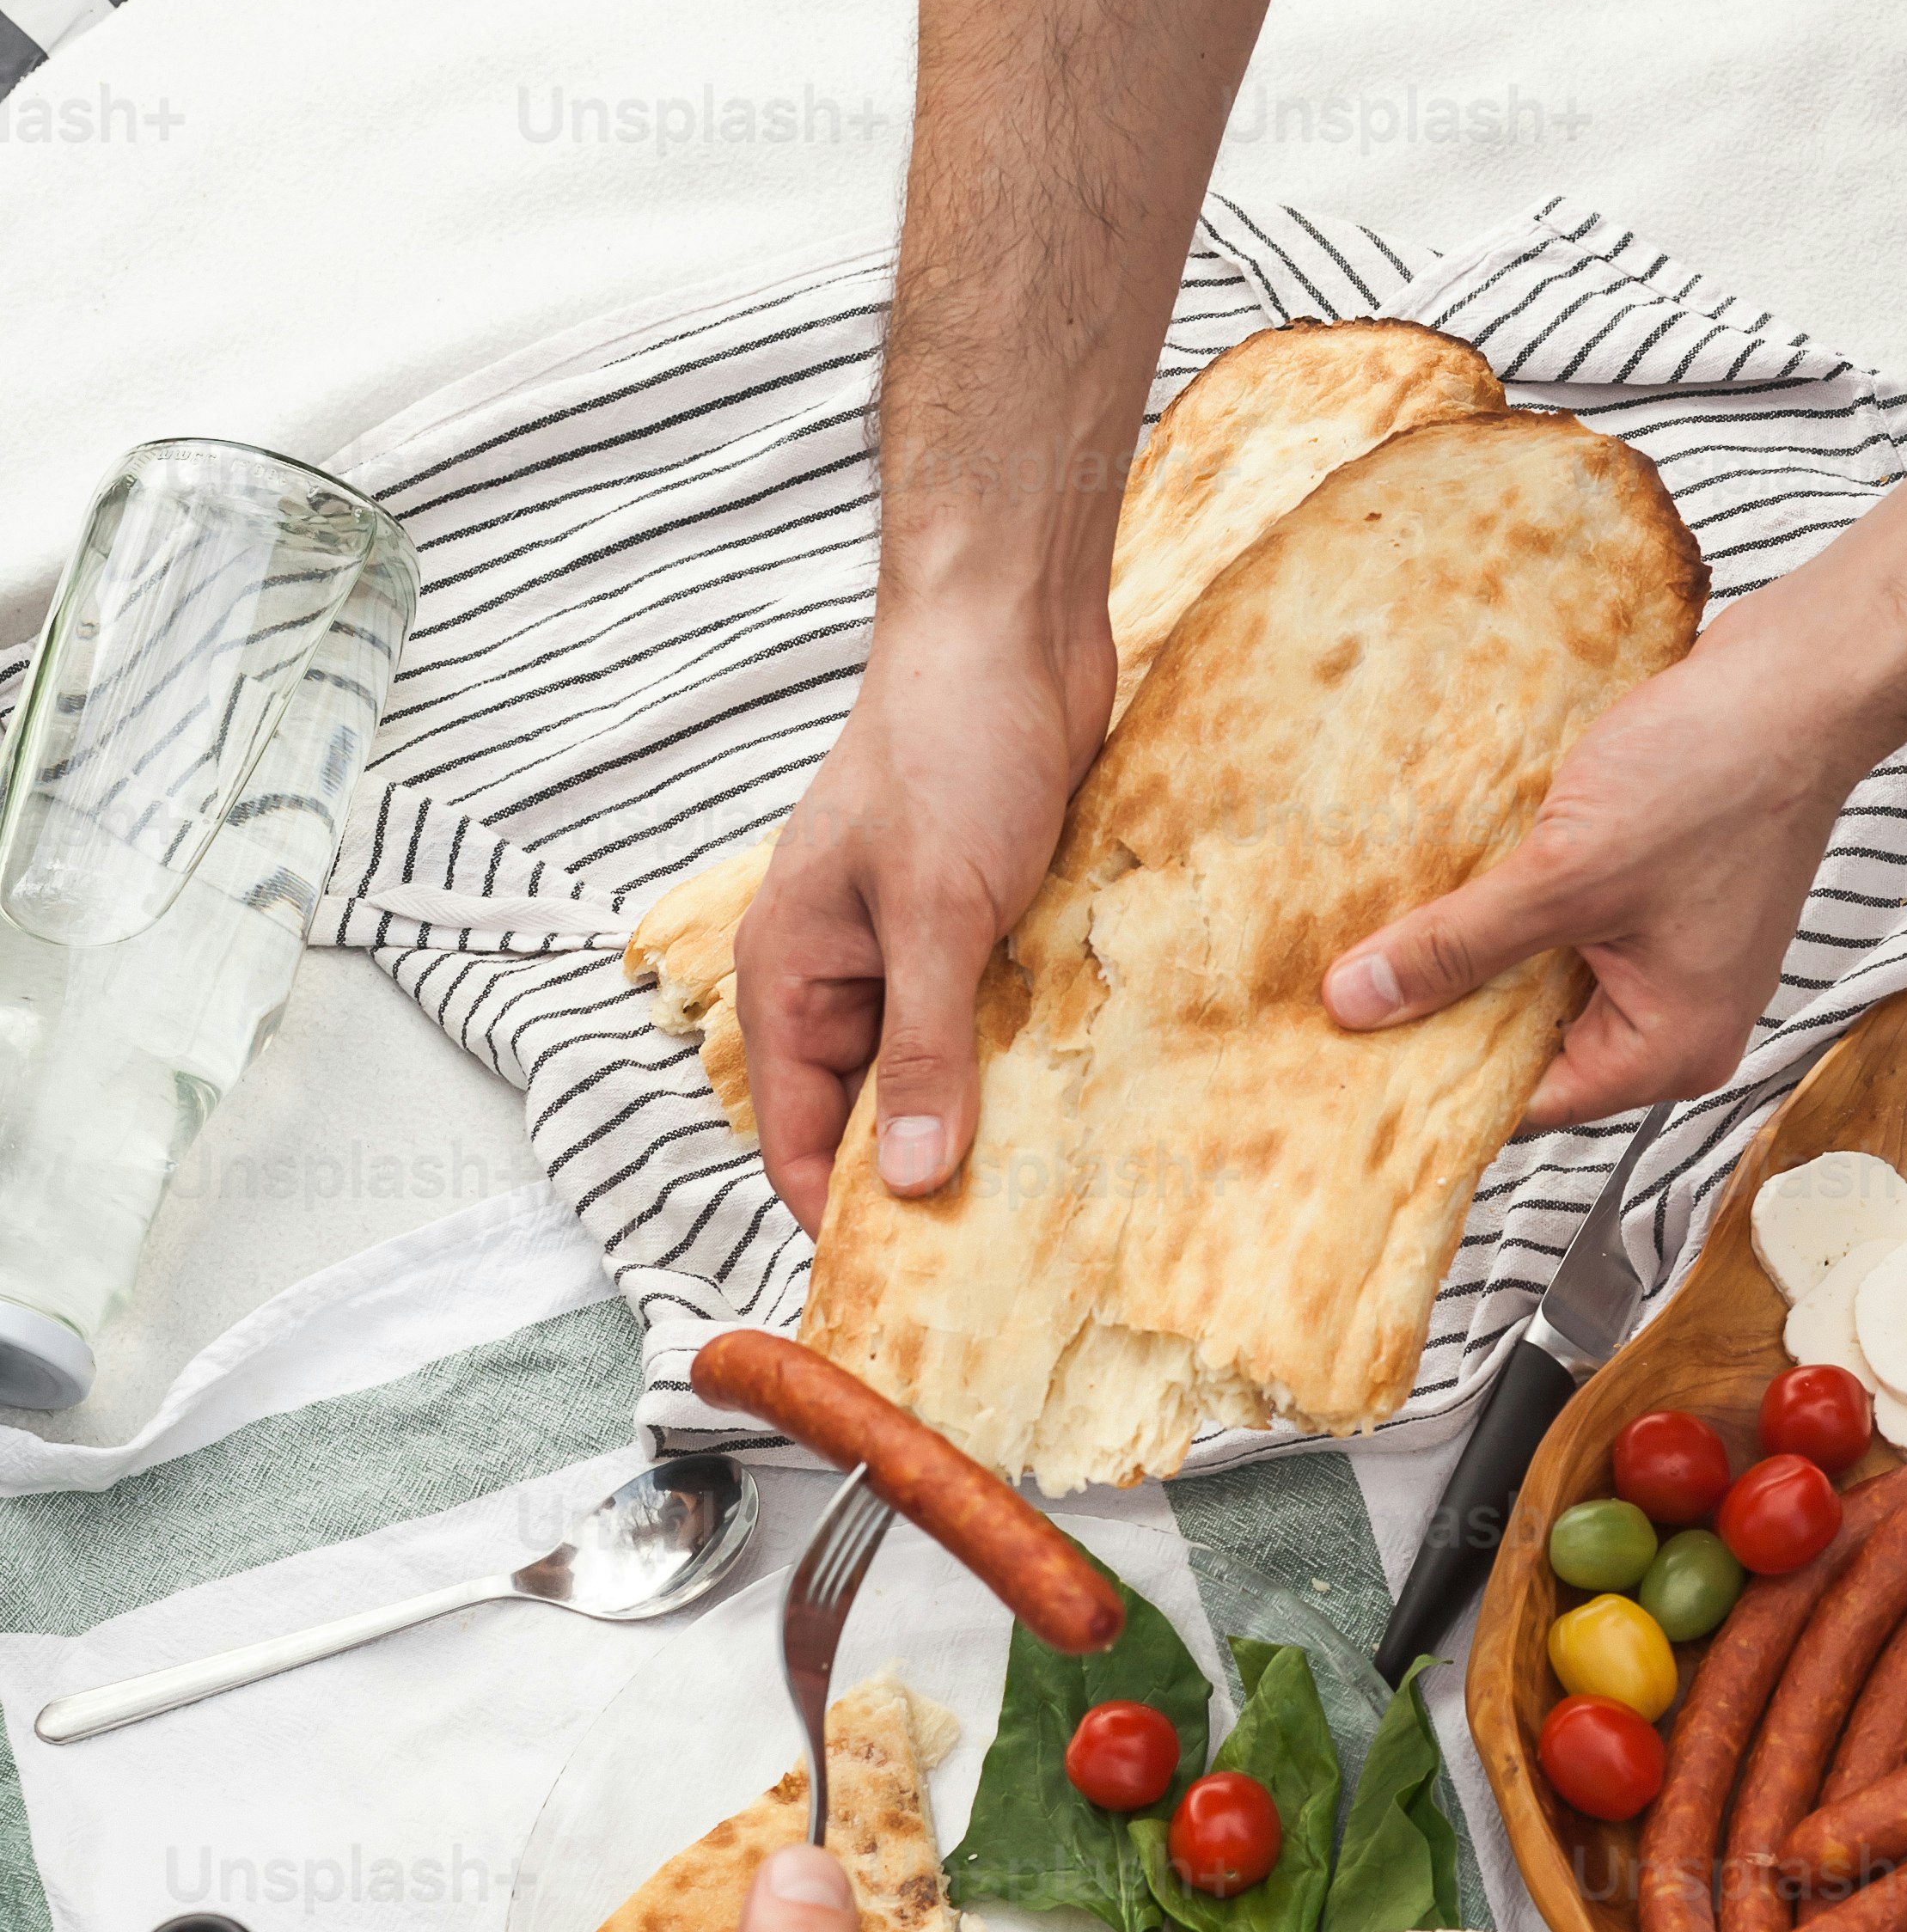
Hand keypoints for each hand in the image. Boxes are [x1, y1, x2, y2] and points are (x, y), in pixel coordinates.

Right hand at [735, 599, 1113, 1232]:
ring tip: (1056, 1209)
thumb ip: (921, 1048)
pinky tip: (1089, 1113)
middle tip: (1006, 1266)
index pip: (793, 1139)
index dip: (841, 1220)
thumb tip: (906, 1181)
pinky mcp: (986, 930)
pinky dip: (1031, 1064)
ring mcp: (917, 954)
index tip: (907, 1298)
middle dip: (926, 1183)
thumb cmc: (950, 747)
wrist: (1013, 632)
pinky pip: (998, 1026)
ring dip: (989, 1125)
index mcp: (791, 975)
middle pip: (870, 1121)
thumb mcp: (934, 912)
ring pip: (942, 1076)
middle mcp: (844, 976)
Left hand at [1319, 633, 1852, 1124]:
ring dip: (1475, 953)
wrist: (1798, 681)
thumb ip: (1458, 945)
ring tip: (1382, 935)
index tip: (1344, 1056)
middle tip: (1343, 992)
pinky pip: (1562, 931)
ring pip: (1538, 984)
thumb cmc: (1712, 779)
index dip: (1432, 1079)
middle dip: (1444, 1014)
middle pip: (1527, 1048)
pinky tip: (1452, 883)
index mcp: (1668, 1051)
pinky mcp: (1658, 906)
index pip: (1523, 1104)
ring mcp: (1670, 965)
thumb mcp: (1567, 873)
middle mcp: (1675, 1025)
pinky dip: (1513, 910)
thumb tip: (1355, 1003)